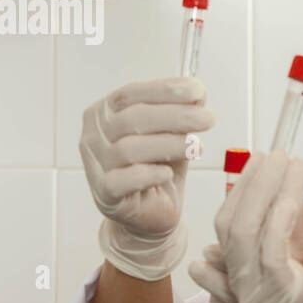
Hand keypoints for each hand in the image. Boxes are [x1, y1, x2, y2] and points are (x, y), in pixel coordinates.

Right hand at [79, 77, 215, 280]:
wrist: (152, 212)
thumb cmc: (158, 167)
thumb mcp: (174, 134)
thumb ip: (182, 111)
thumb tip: (198, 91)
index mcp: (105, 113)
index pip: (131, 93)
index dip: (164, 90)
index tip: (198, 90)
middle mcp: (94, 136)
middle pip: (132, 118)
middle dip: (176, 116)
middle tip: (208, 118)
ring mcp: (96, 165)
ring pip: (129, 148)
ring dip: (168, 144)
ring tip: (196, 146)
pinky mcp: (104, 193)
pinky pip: (122, 180)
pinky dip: (147, 174)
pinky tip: (168, 172)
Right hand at [213, 150, 302, 302]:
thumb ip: (291, 215)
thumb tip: (285, 176)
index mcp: (245, 268)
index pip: (227, 222)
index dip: (242, 187)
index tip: (263, 157)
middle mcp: (242, 284)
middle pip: (230, 224)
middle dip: (253, 183)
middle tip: (277, 154)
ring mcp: (256, 295)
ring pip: (244, 235)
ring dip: (266, 193)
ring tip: (289, 166)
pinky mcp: (278, 300)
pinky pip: (268, 254)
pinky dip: (276, 222)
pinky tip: (290, 199)